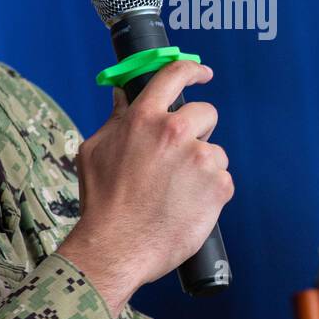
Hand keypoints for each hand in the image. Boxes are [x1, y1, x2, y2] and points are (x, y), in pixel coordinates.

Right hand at [58, 60, 232, 314]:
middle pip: (205, 113)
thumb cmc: (102, 203)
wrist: (116, 247)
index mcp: (144, 118)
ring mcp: (200, 158)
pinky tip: (188, 207)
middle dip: (198, 131)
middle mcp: (175, 131)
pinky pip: (223, 180)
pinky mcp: (218, 185)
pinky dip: (211, 192)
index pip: (174, 75)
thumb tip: (124, 96)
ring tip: (176, 193)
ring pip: (214, 151)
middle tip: (180, 158)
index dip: (192, 70)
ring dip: (202, 166)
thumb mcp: (95, 151)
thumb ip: (116, 119)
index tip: (202, 74)